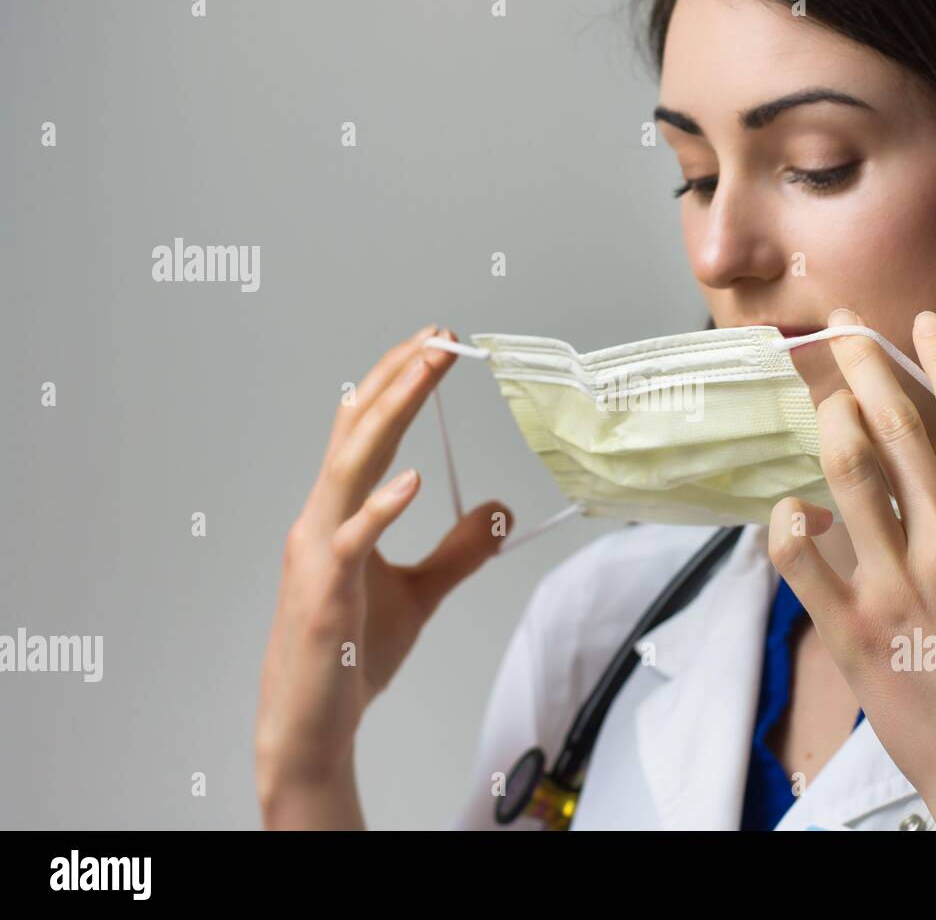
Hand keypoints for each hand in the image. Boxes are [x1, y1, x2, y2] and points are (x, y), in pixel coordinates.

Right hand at [255, 325, 510, 827]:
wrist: (312, 723)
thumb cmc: (350, 656)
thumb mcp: (421, 593)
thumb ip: (458, 551)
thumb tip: (499, 509)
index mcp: (339, 514)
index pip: (368, 433)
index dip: (398, 384)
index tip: (436, 344)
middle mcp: (321, 520)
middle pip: (357, 432)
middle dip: (398, 378)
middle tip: (440, 336)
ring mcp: (317, 554)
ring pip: (349, 468)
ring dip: (390, 415)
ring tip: (425, 372)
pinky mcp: (323, 594)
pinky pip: (351, 542)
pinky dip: (379, 508)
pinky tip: (411, 479)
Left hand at [768, 308, 935, 829]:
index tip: (920, 324)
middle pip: (895, 426)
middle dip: (865, 364)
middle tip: (842, 330)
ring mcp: (894, 586)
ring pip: (844, 472)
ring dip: (829, 425)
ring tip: (826, 406)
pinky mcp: (850, 630)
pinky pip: (797, 555)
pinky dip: (787, 522)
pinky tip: (793, 510)